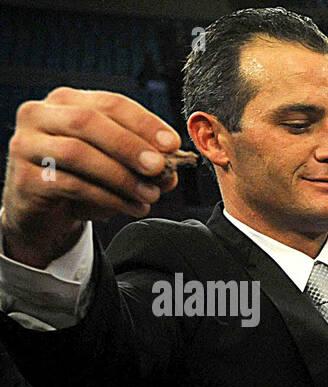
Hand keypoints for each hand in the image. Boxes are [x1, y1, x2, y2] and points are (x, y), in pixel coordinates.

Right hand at [2, 88, 181, 267]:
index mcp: (67, 102)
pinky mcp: (25, 179)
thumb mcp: (117, 167)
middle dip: (129, 145)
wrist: (46, 212)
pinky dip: (107, 197)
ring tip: (150, 196)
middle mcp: (40, 115)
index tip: (172, 144)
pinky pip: (70, 185)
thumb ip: (145, 165)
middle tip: (160, 168)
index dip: (144, 122)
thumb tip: (172, 172)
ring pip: (78, 153)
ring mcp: (26, 145)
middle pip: (88, 122)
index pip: (109, 103)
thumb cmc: (84, 179)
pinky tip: (131, 207)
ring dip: (121, 176)